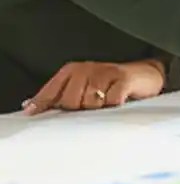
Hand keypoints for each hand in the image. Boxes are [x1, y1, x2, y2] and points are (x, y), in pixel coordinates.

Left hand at [23, 59, 165, 114]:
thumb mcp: (83, 86)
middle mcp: (87, 69)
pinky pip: (111, 101)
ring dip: (99, 109)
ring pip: (91, 103)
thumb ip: (58, 95)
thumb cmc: (111, 84)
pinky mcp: (123, 79)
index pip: (51, 90)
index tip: (31, 114)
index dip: (41, 104)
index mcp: (73, 70)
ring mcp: (105, 73)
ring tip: (107, 104)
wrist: (145, 74)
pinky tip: (119, 103)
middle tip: (92, 107)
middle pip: (70, 101)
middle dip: (80, 109)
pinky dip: (114, 106)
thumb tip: (30, 107)